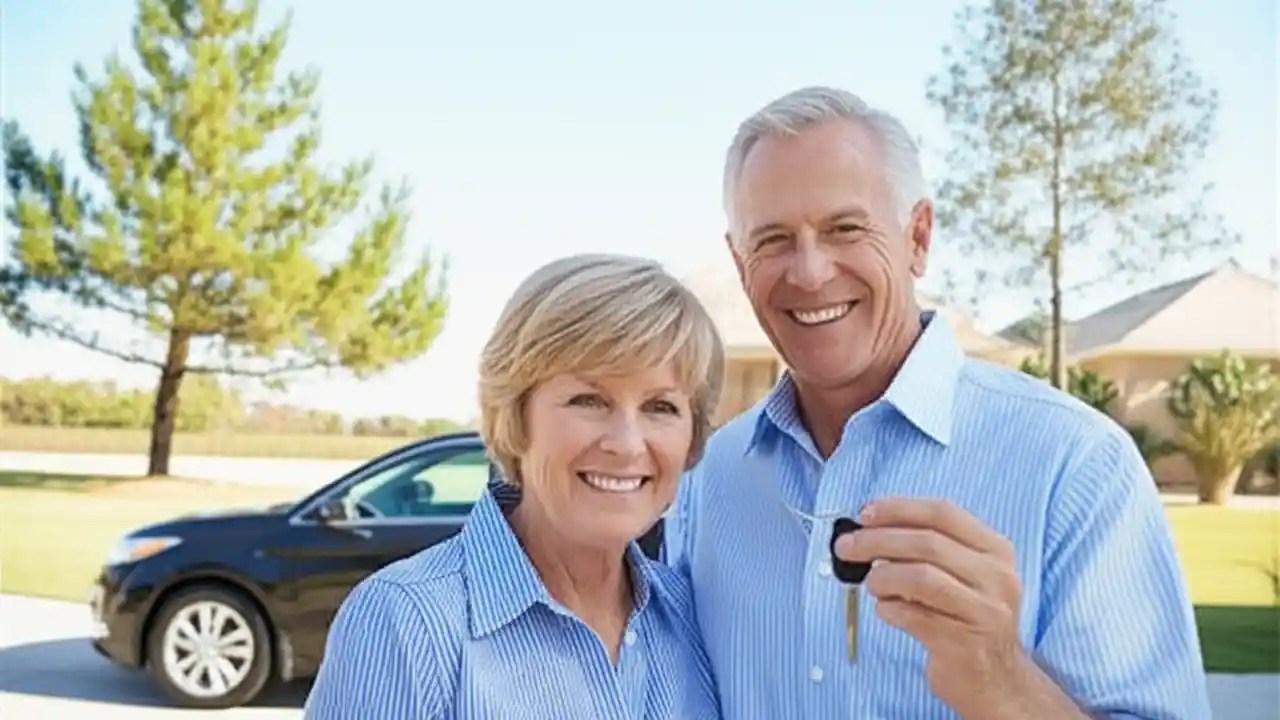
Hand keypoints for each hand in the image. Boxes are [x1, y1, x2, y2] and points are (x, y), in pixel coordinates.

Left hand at [834, 498, 1070, 717]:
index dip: (898, 509)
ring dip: (883, 577)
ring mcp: (983, 612)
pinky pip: (914, 616)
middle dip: (877, 540)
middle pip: (928, 543)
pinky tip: (886, 611)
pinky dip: (889, 609)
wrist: (995, 679)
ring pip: (921, 577)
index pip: (943, 513)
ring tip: (872, 584)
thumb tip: (869, 526)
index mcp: (996, 550)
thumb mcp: (963, 574)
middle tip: (846, 547)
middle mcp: (996, 577)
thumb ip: (927, 548)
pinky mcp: (963, 644)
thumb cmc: (966, 617)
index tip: (864, 514)